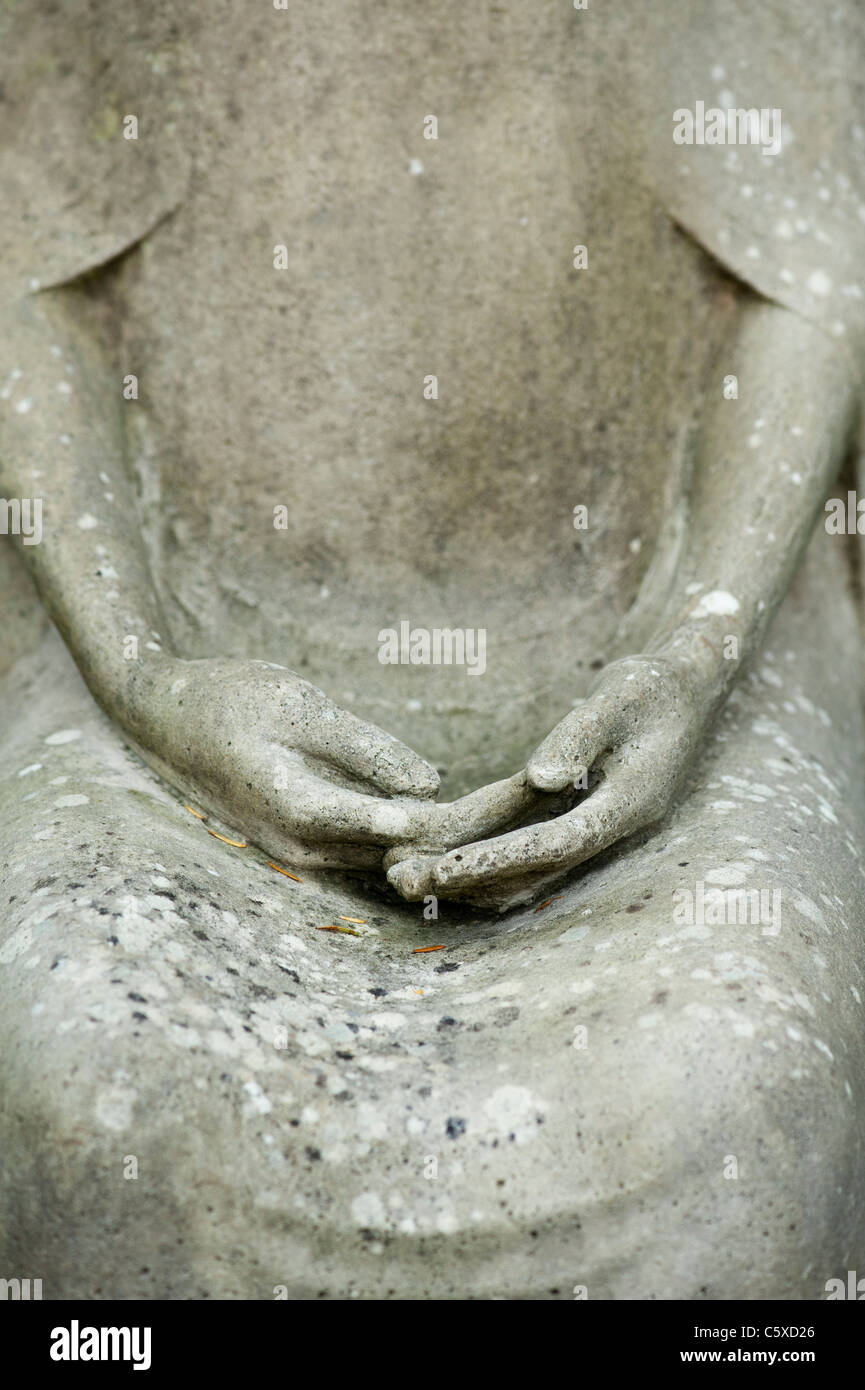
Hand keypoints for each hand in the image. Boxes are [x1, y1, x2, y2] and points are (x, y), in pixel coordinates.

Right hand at [121, 655, 535, 870]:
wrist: (164, 718)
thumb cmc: (229, 700)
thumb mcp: (299, 708)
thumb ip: (362, 749)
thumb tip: (429, 784)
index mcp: (303, 811)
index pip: (403, 829)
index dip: (467, 820)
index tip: (522, 805)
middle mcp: (308, 848)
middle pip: (410, 852)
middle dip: (478, 832)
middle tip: (548, 802)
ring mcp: (309, 853)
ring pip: (399, 856)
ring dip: (459, 840)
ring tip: (531, 814)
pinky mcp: (314, 841)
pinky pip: (380, 849)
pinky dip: (428, 836)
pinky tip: (476, 820)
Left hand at [387, 654, 707, 905]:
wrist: (687, 689)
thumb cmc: (654, 685)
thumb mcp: (619, 697)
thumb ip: (579, 737)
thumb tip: (540, 780)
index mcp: (628, 805)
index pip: (555, 845)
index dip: (499, 860)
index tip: (444, 868)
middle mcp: (612, 830)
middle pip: (535, 872)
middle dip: (469, 880)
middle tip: (402, 881)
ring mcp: (599, 830)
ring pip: (529, 872)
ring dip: (471, 879)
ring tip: (404, 877)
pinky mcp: (582, 821)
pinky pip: (530, 854)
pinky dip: (488, 862)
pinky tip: (440, 862)